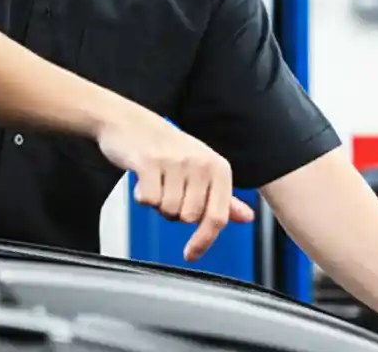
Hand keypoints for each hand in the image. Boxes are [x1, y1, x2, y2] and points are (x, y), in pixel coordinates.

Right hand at [96, 108, 254, 260]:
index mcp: (219, 168)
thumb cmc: (168, 149)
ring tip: (156, 182)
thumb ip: (223, 197)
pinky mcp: (149, 162)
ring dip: (159, 204)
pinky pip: (148, 201)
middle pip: (189, 218)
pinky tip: (142, 180)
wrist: (130, 122)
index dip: (204, 240)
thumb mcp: (202, 169)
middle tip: (168, 191)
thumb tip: (247, 218)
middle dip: (175, 213)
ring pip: (168, 211)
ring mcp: (175, 162)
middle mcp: (201, 163)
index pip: (218, 217)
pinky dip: (142, 197)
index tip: (191, 254)